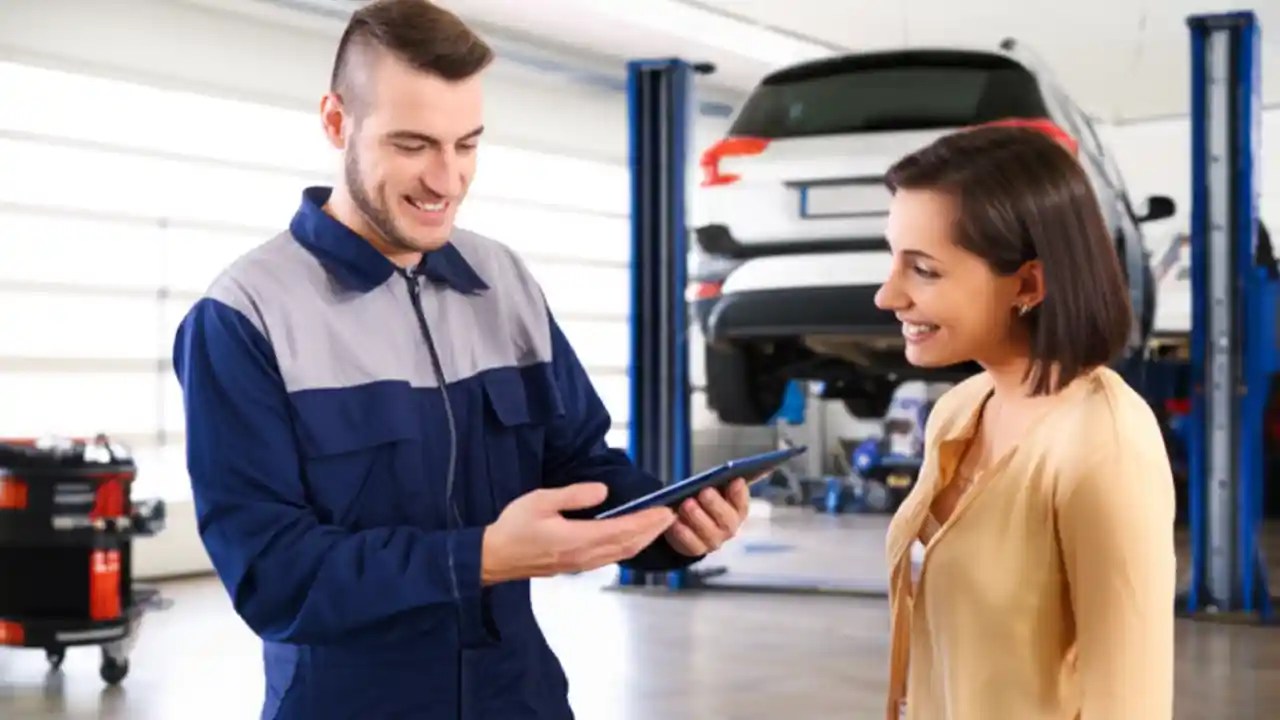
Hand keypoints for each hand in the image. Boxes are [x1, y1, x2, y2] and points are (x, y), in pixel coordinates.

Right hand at [481, 482, 675, 584]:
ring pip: (621, 554)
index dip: (647, 521)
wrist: (494, 558)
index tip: (665, 511)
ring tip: (657, 526)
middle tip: (671, 516)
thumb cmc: (513, 528)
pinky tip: (632, 539)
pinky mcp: (576, 565)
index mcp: (577, 539)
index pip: (622, 530)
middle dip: (652, 530)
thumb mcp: (540, 501)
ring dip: (643, 540)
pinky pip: (610, 557)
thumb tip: (602, 491)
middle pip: (628, 545)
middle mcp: (584, 555)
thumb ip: (573, 495)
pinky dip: (628, 547)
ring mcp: (581, 564)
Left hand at [664, 477, 750, 556]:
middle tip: (704, 492)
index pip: (742, 503)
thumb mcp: (708, 488)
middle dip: (715, 504)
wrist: (684, 521)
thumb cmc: (700, 499)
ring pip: (710, 533)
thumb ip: (718, 481)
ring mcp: (713, 541)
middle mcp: (728, 527)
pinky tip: (675, 522)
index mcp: (736, 510)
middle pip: (727, 520)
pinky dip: (683, 533)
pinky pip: (692, 544)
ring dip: (698, 518)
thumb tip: (733, 476)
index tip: (736, 481)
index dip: (740, 493)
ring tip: (686, 505)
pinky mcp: (697, 549)